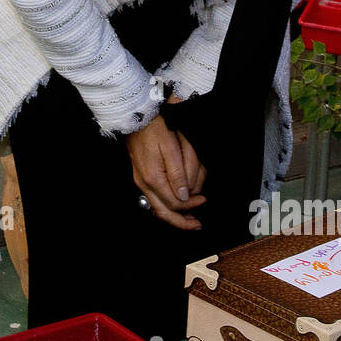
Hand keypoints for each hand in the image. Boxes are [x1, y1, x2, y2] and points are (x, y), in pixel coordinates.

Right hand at [124, 101, 205, 231]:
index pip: (174, 204)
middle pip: (163, 213)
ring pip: (156, 208)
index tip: (204, 200)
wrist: (136, 115)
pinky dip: (165, 205)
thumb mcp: (172, 148)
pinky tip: (175, 203)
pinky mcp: (140, 176)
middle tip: (196, 225)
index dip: (191, 206)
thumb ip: (178, 174)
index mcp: (153, 178)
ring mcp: (140, 181)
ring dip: (173, 215)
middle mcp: (144, 183)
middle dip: (181, 222)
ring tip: (188, 218)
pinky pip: (153, 198)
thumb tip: (185, 197)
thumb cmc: (155, 128)